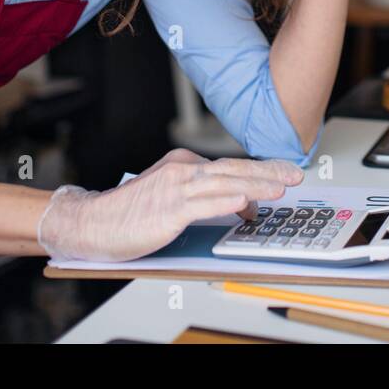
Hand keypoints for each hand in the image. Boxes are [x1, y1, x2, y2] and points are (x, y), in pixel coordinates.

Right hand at [36, 149, 303, 262]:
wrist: (92, 222)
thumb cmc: (129, 213)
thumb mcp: (169, 194)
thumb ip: (201, 195)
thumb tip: (239, 203)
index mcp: (184, 165)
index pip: (230, 166)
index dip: (261, 170)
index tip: (285, 172)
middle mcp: (182, 171)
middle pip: (233, 170)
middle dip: (268, 173)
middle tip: (296, 175)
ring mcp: (175, 190)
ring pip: (224, 185)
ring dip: (255, 186)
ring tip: (281, 189)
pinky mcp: (167, 211)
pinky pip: (201, 206)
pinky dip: (223, 203)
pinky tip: (243, 204)